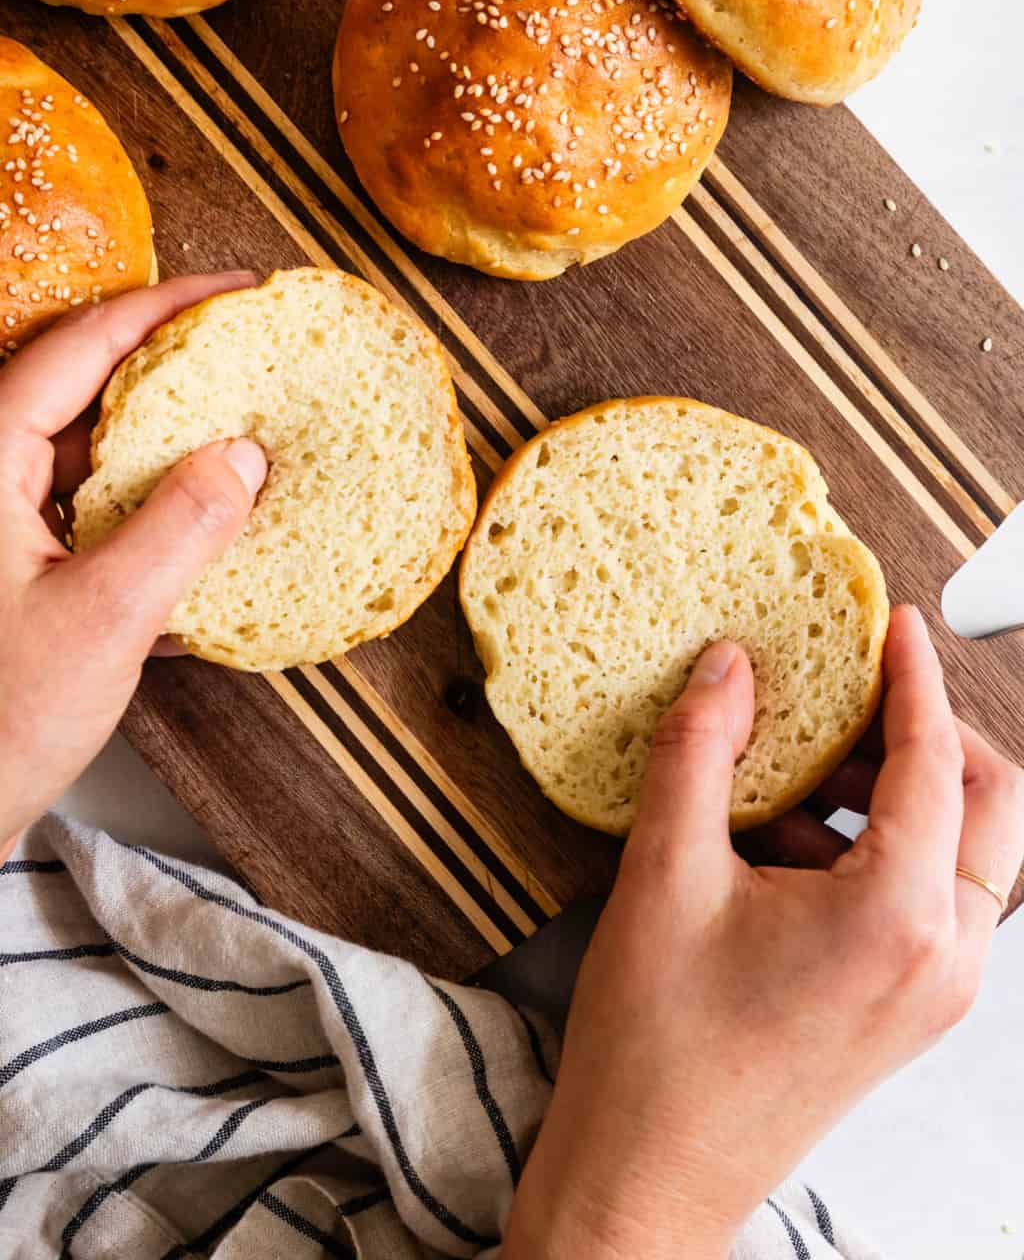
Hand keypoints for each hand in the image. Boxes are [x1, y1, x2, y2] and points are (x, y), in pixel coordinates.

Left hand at [0, 274, 267, 862]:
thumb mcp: (102, 623)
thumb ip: (179, 532)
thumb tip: (244, 457)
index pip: (80, 346)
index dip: (166, 307)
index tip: (241, 292)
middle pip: (85, 387)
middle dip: (174, 368)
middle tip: (254, 354)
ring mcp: (1, 524)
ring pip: (92, 452)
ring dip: (168, 446)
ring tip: (247, 439)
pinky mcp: (18, 568)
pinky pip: (92, 511)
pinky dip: (150, 509)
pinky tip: (207, 530)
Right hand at [504, 607, 1023, 1259]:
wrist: (649, 1176)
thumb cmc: (657, 1052)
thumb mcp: (663, 874)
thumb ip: (699, 751)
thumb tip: (728, 671)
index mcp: (894, 917)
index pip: (934, 761)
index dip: (914, 680)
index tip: (893, 628)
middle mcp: (938, 959)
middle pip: (989, 805)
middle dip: (927, 736)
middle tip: (854, 697)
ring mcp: (930, 993)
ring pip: (960, 852)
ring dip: (893, 794)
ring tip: (795, 778)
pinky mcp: (904, 1009)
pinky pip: (924, 899)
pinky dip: (875, 849)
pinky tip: (781, 844)